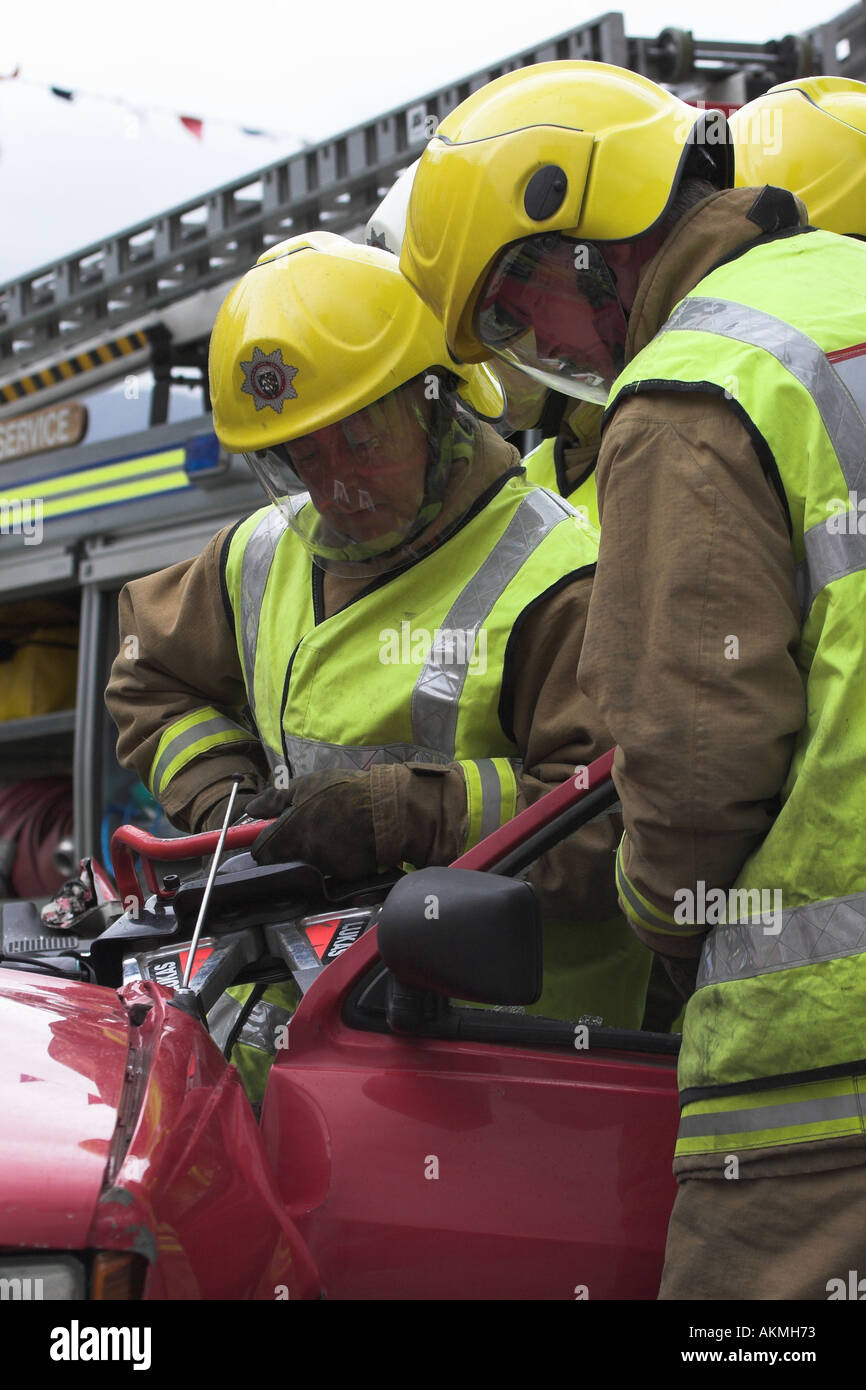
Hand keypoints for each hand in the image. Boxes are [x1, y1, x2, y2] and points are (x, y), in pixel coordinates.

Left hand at [248, 770, 379, 878]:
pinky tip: (351, 842)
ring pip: (311, 865)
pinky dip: (340, 859)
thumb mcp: (306, 785)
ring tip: (336, 830)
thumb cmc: (345, 791)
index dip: (267, 843)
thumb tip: (251, 810)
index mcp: (289, 834)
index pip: (262, 853)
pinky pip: (336, 870)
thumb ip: (275, 799)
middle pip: (287, 860)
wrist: (389, 808)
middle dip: (294, 849)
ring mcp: (325, 868)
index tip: (277, 835)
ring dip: (318, 853)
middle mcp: (303, 856)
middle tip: (311, 829)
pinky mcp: (347, 876)